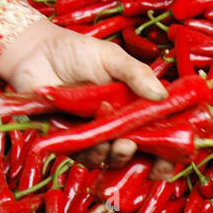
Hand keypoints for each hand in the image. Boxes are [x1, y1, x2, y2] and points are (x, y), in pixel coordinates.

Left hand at [0, 18, 166, 169]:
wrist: (36, 52)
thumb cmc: (76, 51)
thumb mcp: (112, 57)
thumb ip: (137, 75)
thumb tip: (162, 94)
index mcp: (135, 105)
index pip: (160, 132)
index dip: (170, 148)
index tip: (176, 155)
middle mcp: (118, 123)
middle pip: (142, 153)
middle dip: (147, 160)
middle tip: (141, 145)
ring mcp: (96, 134)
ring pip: (114, 158)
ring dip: (121, 157)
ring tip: (122, 144)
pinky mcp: (72, 142)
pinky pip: (87, 158)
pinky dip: (95, 154)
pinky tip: (96, 140)